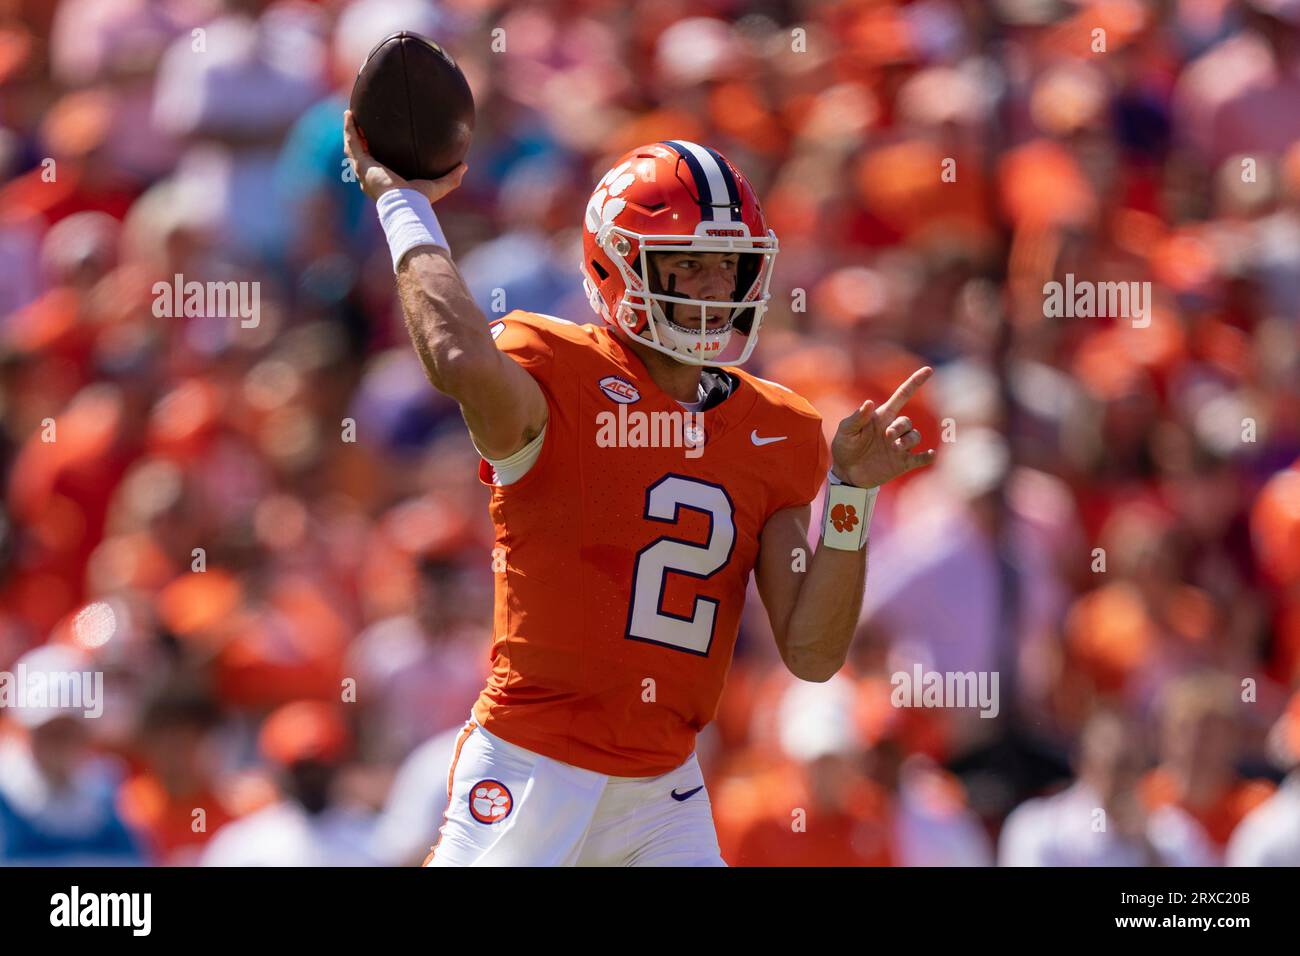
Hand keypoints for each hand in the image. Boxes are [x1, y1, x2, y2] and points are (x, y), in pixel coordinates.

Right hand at [343, 109, 466, 204]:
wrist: (405, 205)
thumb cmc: (419, 201)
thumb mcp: (438, 187)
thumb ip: (451, 177)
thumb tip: (464, 165)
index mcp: (385, 183)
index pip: (379, 167)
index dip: (376, 155)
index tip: (380, 144)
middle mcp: (371, 177)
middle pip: (362, 156)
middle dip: (360, 142)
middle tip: (362, 128)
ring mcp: (364, 170)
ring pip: (353, 148)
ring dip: (351, 132)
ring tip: (351, 116)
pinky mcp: (361, 163)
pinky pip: (352, 141)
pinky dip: (349, 128)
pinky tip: (349, 114)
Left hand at [831, 366, 936, 487]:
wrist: (846, 473)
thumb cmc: (845, 447)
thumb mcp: (845, 431)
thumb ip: (857, 417)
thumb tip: (869, 402)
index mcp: (882, 417)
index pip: (902, 395)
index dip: (915, 382)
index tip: (928, 370)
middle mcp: (893, 429)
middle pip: (907, 421)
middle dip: (900, 427)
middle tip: (887, 436)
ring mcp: (899, 446)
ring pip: (915, 437)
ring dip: (908, 441)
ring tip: (895, 447)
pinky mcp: (902, 463)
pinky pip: (921, 458)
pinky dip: (927, 456)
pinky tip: (929, 454)